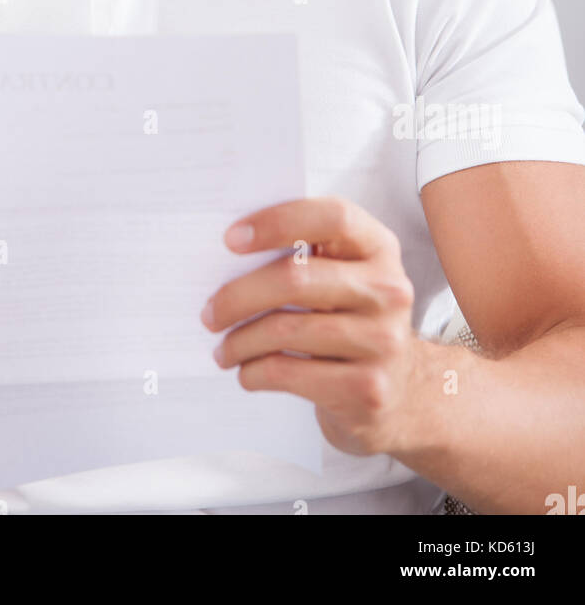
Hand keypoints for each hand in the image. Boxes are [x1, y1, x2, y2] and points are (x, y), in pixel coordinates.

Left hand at [201, 196, 417, 456]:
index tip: (230, 239)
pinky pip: (290, 373)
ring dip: (240, 341)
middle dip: (238, 296)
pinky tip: (247, 372)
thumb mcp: (343, 277)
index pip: (333, 217)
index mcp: (379, 248)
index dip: (278, 221)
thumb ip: (305, 254)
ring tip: (222, 349)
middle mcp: (389, 290)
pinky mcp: (368, 388)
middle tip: (209, 313)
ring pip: (286, 330)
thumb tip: (231, 248)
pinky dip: (254, 372)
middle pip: (296, 279)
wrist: (400, 392)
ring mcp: (383, 341)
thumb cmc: (350, 320)